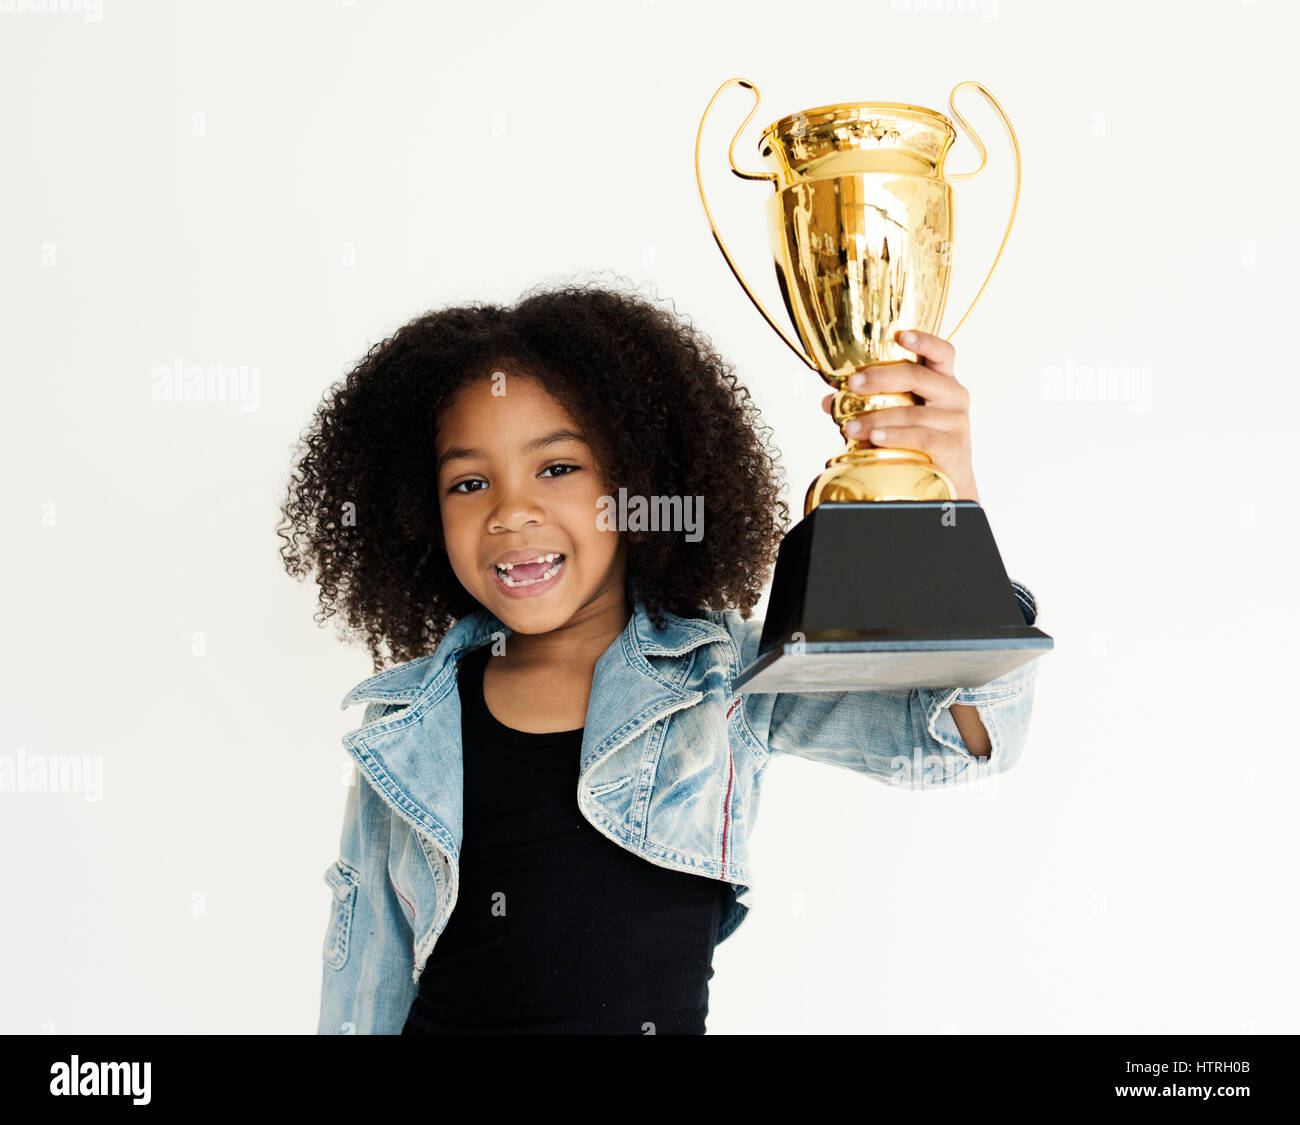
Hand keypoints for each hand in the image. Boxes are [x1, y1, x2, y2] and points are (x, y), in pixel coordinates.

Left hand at [819, 329, 979, 502]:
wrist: (950, 482)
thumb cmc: (920, 443)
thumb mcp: (897, 416)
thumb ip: (866, 404)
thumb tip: (827, 399)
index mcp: (942, 381)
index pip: (942, 352)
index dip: (924, 340)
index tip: (900, 335)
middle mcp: (953, 396)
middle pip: (918, 376)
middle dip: (881, 377)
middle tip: (852, 385)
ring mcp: (956, 421)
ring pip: (913, 412)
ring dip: (877, 418)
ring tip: (850, 427)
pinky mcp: (953, 447)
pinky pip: (921, 437)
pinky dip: (895, 436)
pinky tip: (875, 439)